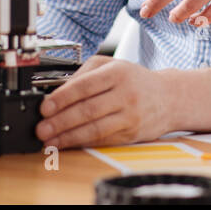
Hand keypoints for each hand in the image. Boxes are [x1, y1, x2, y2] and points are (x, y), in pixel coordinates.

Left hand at [36, 56, 174, 148]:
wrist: (169, 97)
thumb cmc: (135, 80)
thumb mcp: (112, 65)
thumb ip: (84, 73)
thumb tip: (57, 91)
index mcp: (118, 72)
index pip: (85, 86)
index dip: (62, 98)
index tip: (44, 107)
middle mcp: (126, 94)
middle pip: (88, 110)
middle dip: (60, 121)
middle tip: (41, 128)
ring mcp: (130, 116)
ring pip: (95, 129)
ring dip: (68, 137)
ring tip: (49, 141)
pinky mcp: (131, 134)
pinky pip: (103, 140)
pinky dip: (82, 143)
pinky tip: (68, 144)